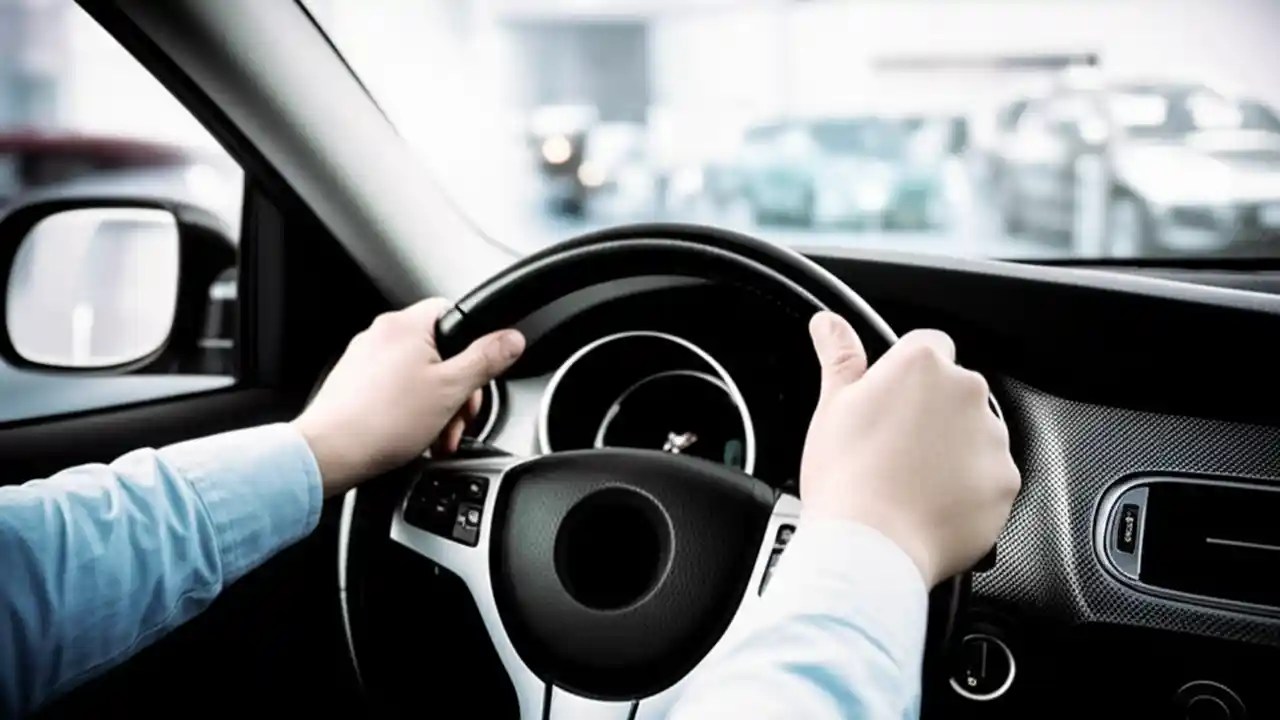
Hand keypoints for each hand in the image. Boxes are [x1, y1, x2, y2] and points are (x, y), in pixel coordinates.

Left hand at [293, 298, 524, 495]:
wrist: (330, 454)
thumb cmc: (382, 422)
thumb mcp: (452, 390)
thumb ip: (486, 360)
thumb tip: (511, 339)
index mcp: (406, 326)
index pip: (452, 312)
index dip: (473, 343)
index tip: (478, 372)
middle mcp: (381, 335)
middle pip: (439, 350)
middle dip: (456, 388)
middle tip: (458, 416)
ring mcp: (364, 359)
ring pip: (418, 374)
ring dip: (437, 405)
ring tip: (436, 434)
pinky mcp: (354, 383)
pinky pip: (395, 389)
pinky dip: (410, 410)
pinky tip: (413, 435)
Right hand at [799, 311, 1019, 586]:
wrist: (871, 547)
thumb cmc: (846, 477)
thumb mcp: (833, 407)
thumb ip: (839, 357)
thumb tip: (829, 322)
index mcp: (922, 366)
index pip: (928, 346)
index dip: (908, 375)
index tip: (892, 401)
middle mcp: (965, 391)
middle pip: (954, 390)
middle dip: (932, 413)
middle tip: (894, 448)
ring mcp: (991, 437)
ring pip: (974, 433)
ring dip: (953, 449)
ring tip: (912, 482)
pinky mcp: (1005, 480)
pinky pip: (990, 476)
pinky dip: (969, 488)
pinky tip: (933, 504)